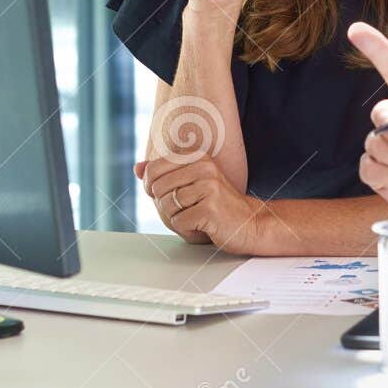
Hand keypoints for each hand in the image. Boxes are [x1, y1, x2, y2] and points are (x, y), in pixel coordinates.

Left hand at [140, 155, 270, 254]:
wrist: (250, 223)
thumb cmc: (218, 205)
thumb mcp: (191, 183)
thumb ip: (164, 174)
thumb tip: (137, 168)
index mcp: (198, 157)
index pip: (153, 169)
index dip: (151, 187)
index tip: (167, 196)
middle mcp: (204, 167)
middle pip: (157, 189)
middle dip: (166, 206)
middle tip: (186, 210)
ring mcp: (208, 187)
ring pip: (166, 206)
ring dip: (177, 219)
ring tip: (196, 218)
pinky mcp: (210, 209)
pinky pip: (179, 222)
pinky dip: (187, 230)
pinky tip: (203, 227)